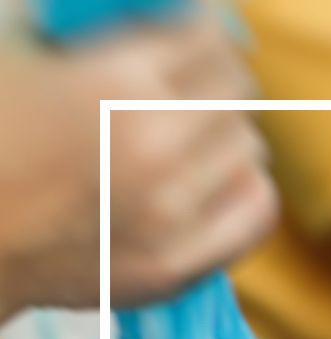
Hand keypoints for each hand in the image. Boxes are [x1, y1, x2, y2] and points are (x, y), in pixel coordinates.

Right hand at [0, 21, 275, 319]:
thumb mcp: (23, 46)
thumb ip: (93, 22)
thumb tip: (162, 12)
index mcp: (116, 85)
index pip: (210, 39)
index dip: (200, 33)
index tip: (189, 39)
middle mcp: (154, 151)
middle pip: (237, 95)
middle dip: (213, 83)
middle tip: (188, 89)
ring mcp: (168, 217)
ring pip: (249, 153)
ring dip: (225, 139)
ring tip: (195, 140)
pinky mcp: (173, 267)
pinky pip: (254, 214)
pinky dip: (242, 191)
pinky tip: (214, 184)